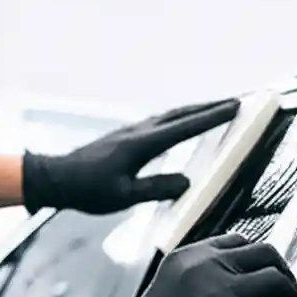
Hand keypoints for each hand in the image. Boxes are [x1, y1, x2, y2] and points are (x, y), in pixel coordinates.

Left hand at [22, 99, 237, 213]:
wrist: (56, 178)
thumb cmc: (88, 191)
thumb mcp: (124, 197)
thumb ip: (156, 188)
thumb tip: (187, 183)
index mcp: (142, 144)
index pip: (185, 127)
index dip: (212, 117)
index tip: (236, 106)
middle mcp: (140, 132)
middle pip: (183, 113)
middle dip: (212, 105)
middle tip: (239, 99)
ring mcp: (133, 131)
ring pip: (173, 114)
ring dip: (198, 109)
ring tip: (220, 106)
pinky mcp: (128, 136)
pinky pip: (163, 121)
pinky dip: (182, 117)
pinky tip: (185, 120)